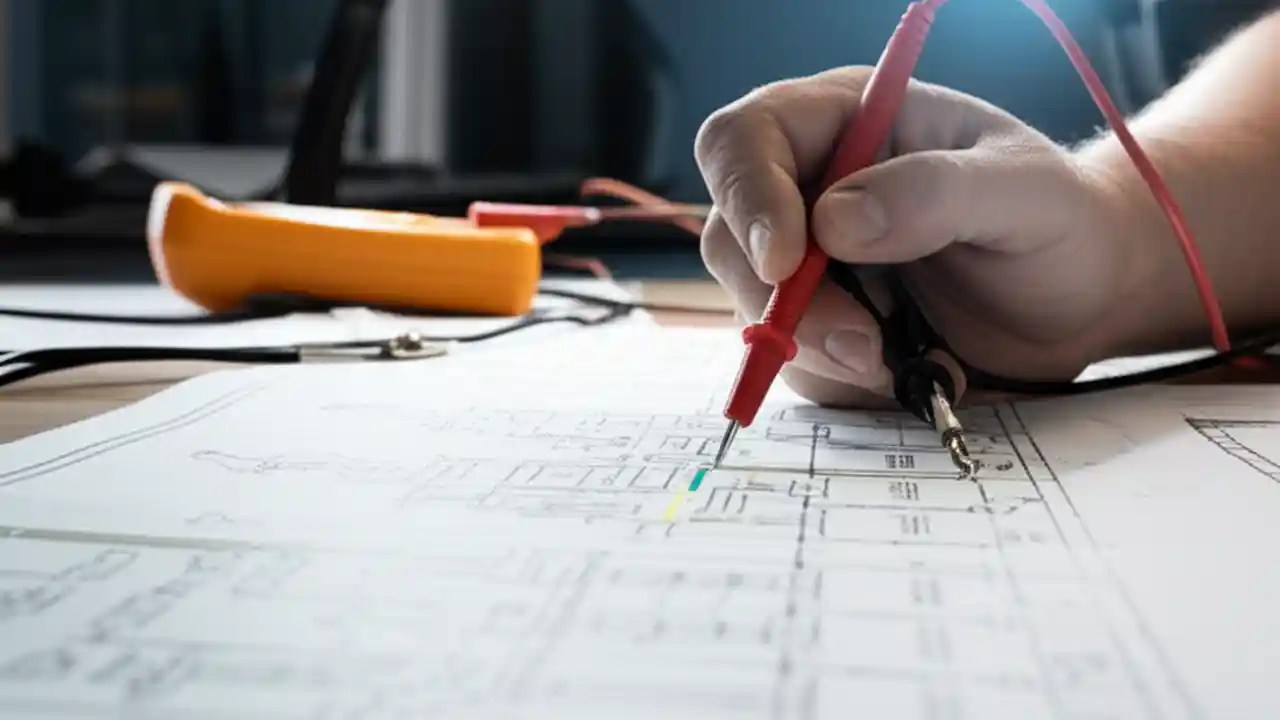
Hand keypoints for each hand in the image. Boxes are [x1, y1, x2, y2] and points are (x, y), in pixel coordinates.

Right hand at [695, 67, 1138, 406]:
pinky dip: (838, 379)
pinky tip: (902, 367)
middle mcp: (811, 188)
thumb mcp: (1023, 192)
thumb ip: (935, 193)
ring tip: (899, 357)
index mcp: (846, 122)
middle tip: (863, 342)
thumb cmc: (1062, 224)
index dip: (747, 196)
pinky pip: (791, 361)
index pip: (744, 140)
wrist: (1081, 301)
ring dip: (816, 348)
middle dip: (785, 301)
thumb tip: (834, 222)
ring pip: (753, 309)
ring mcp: (809, 264)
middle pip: (731, 236)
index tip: (786, 262)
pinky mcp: (819, 326)